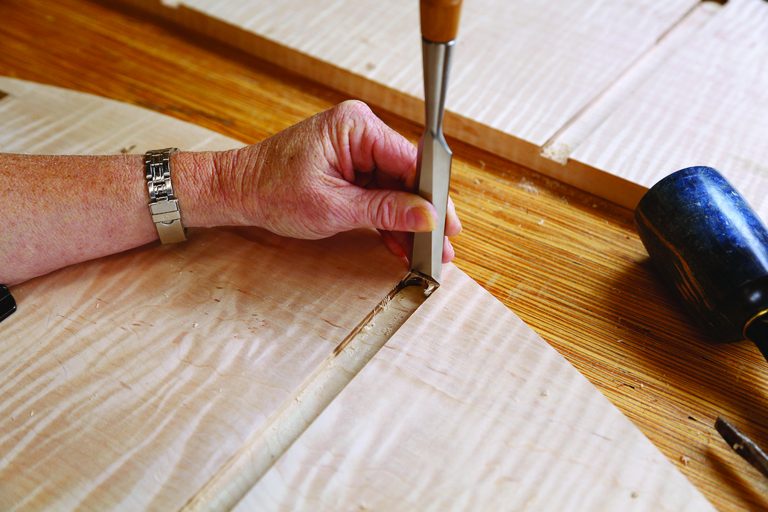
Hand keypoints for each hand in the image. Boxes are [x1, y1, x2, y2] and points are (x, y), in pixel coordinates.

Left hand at [220, 100, 460, 262]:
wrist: (238, 191)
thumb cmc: (272, 190)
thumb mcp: (334, 208)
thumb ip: (385, 211)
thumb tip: (427, 217)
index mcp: (356, 127)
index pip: (410, 160)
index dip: (433, 196)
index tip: (448, 226)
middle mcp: (359, 130)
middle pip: (407, 174)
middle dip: (422, 212)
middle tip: (440, 247)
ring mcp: (355, 147)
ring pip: (395, 186)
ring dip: (406, 220)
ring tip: (423, 253)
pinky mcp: (349, 164)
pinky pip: (378, 190)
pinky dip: (387, 217)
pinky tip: (400, 243)